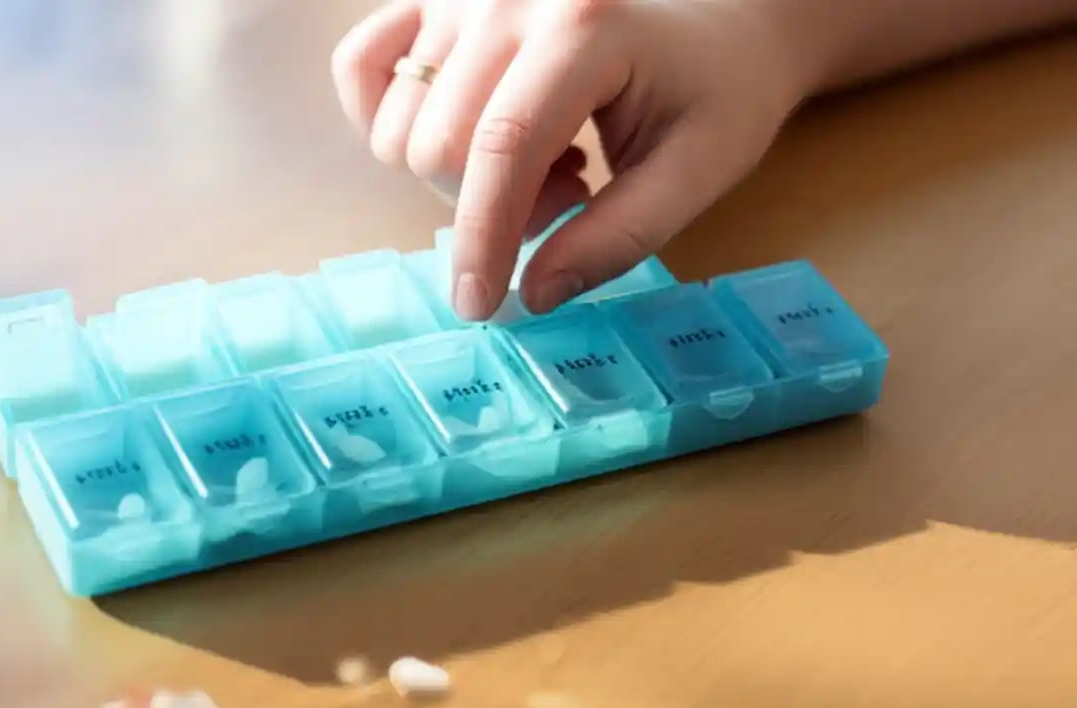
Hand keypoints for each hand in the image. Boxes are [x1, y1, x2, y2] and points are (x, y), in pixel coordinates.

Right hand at [332, 0, 809, 319]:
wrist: (719, 21)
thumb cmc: (716, 92)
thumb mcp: (697, 172)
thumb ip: (618, 238)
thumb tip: (534, 296)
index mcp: (583, 25)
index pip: (502, 147)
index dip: (482, 239)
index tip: (479, 306)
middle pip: (438, 147)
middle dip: (489, 207)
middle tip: (568, 192)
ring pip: (400, 128)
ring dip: (459, 174)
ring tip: (543, 153)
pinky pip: (361, 70)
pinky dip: (392, 124)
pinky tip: (468, 132)